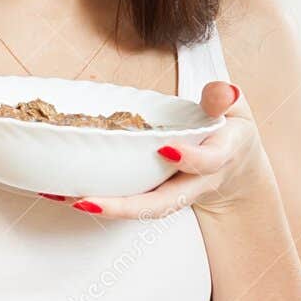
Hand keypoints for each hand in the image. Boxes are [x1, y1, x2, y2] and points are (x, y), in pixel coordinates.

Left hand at [39, 81, 269, 219]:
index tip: (166, 150)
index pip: (207, 162)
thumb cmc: (229, 131)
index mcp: (219, 158)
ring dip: (102, 207)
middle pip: (161, 204)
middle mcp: (194, 184)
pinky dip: (96, 200)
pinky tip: (64, 192)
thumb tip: (219, 91)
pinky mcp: (154, 196)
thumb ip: (224, 100)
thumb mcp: (237, 109)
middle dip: (124, 207)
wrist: (233, 169)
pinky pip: (127, 203)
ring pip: (139, 209)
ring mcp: (172, 194)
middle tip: (85, 201)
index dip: (190, 159)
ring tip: (63, 196)